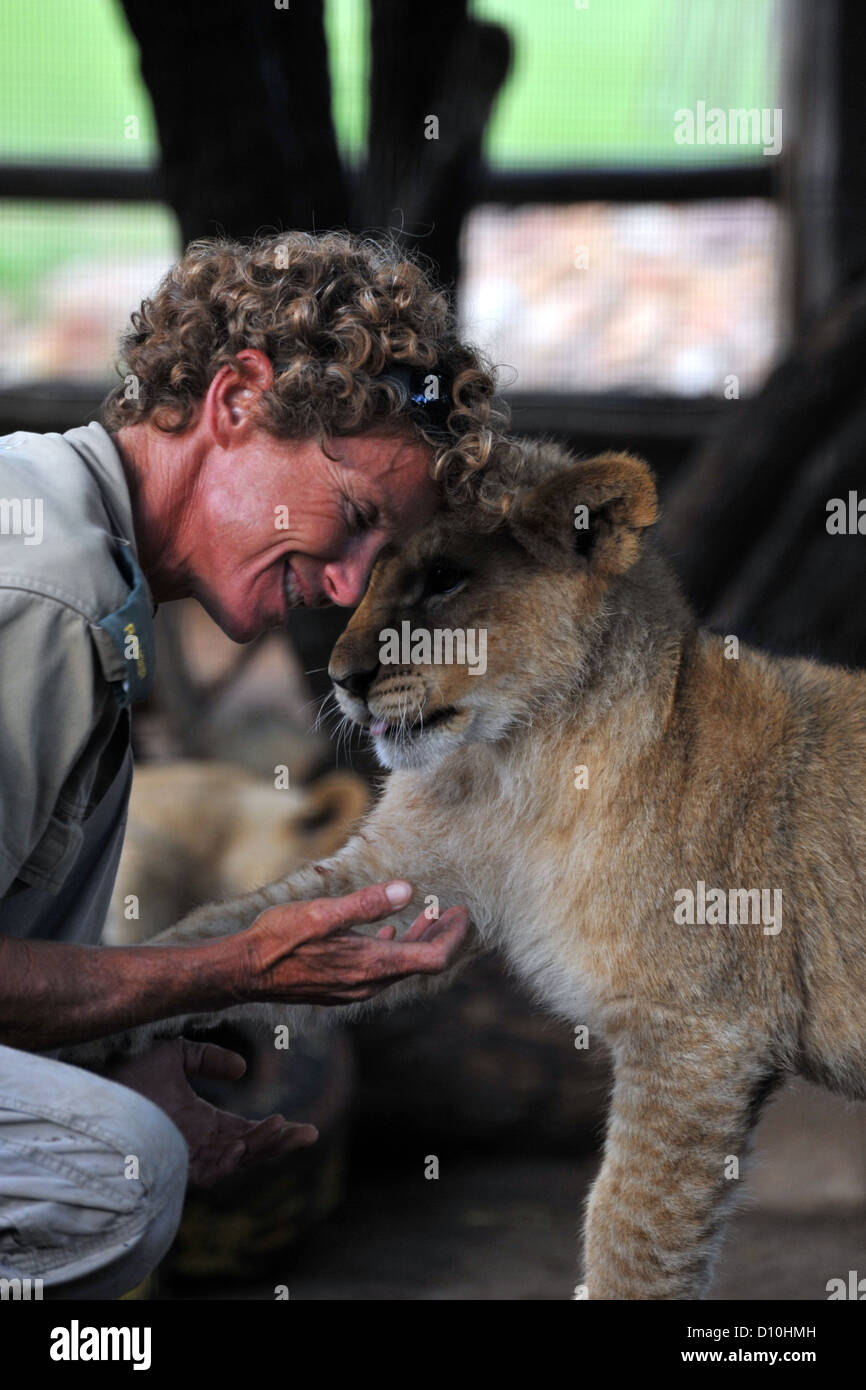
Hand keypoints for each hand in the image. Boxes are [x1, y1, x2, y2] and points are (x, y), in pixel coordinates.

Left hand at [104, 1037, 317, 1188]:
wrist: (90, 1095)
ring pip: (232, 1161)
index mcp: (202, 1124)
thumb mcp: (174, 1056)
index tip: (302, 1126)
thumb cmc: (125, 1077)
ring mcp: (185, 1156)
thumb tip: (243, 1070)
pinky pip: (205, 1170)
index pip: (246, 1133)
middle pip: (249, 1151)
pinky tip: (243, 1141)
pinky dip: (227, 1159)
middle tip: (310, 1134)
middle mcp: (198, 1145)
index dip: (274, 1131)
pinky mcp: (172, 1164)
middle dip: (279, 1144)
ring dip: (259, 1147)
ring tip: (280, 1126)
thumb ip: (206, 1058)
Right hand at [236, 880, 468, 1005]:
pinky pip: (380, 971)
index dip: (453, 937)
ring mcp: (354, 989)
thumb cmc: (279, 940)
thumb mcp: (323, 913)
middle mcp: (368, 984)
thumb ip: (366, 904)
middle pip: (420, 964)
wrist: (243, 973)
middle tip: (455, 912)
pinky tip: (387, 933)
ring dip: (417, 941)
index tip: (463, 913)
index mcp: (371, 966)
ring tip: (428, 916)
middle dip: (441, 937)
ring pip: (400, 967)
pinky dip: (393, 949)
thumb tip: (407, 890)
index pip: (432, 959)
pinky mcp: (340, 988)